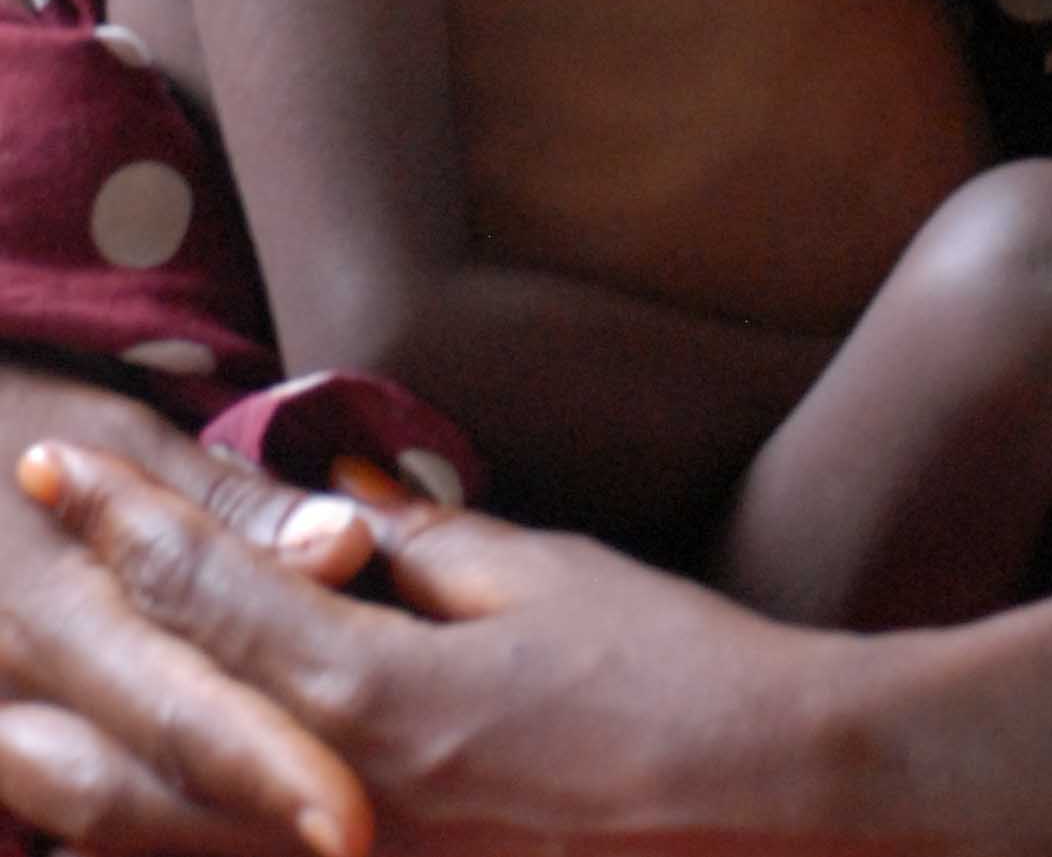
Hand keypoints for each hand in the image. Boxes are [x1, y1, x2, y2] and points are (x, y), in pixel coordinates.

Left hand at [12, 447, 874, 854]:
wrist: (757, 808)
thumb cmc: (668, 674)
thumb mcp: (543, 578)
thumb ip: (418, 546)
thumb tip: (322, 499)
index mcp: (377, 688)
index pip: (215, 589)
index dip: (128, 517)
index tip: (57, 459)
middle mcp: (339, 796)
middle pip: (153, 726)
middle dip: (69, 640)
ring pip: (163, 839)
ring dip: (67, 781)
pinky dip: (157, 846)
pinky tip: (108, 824)